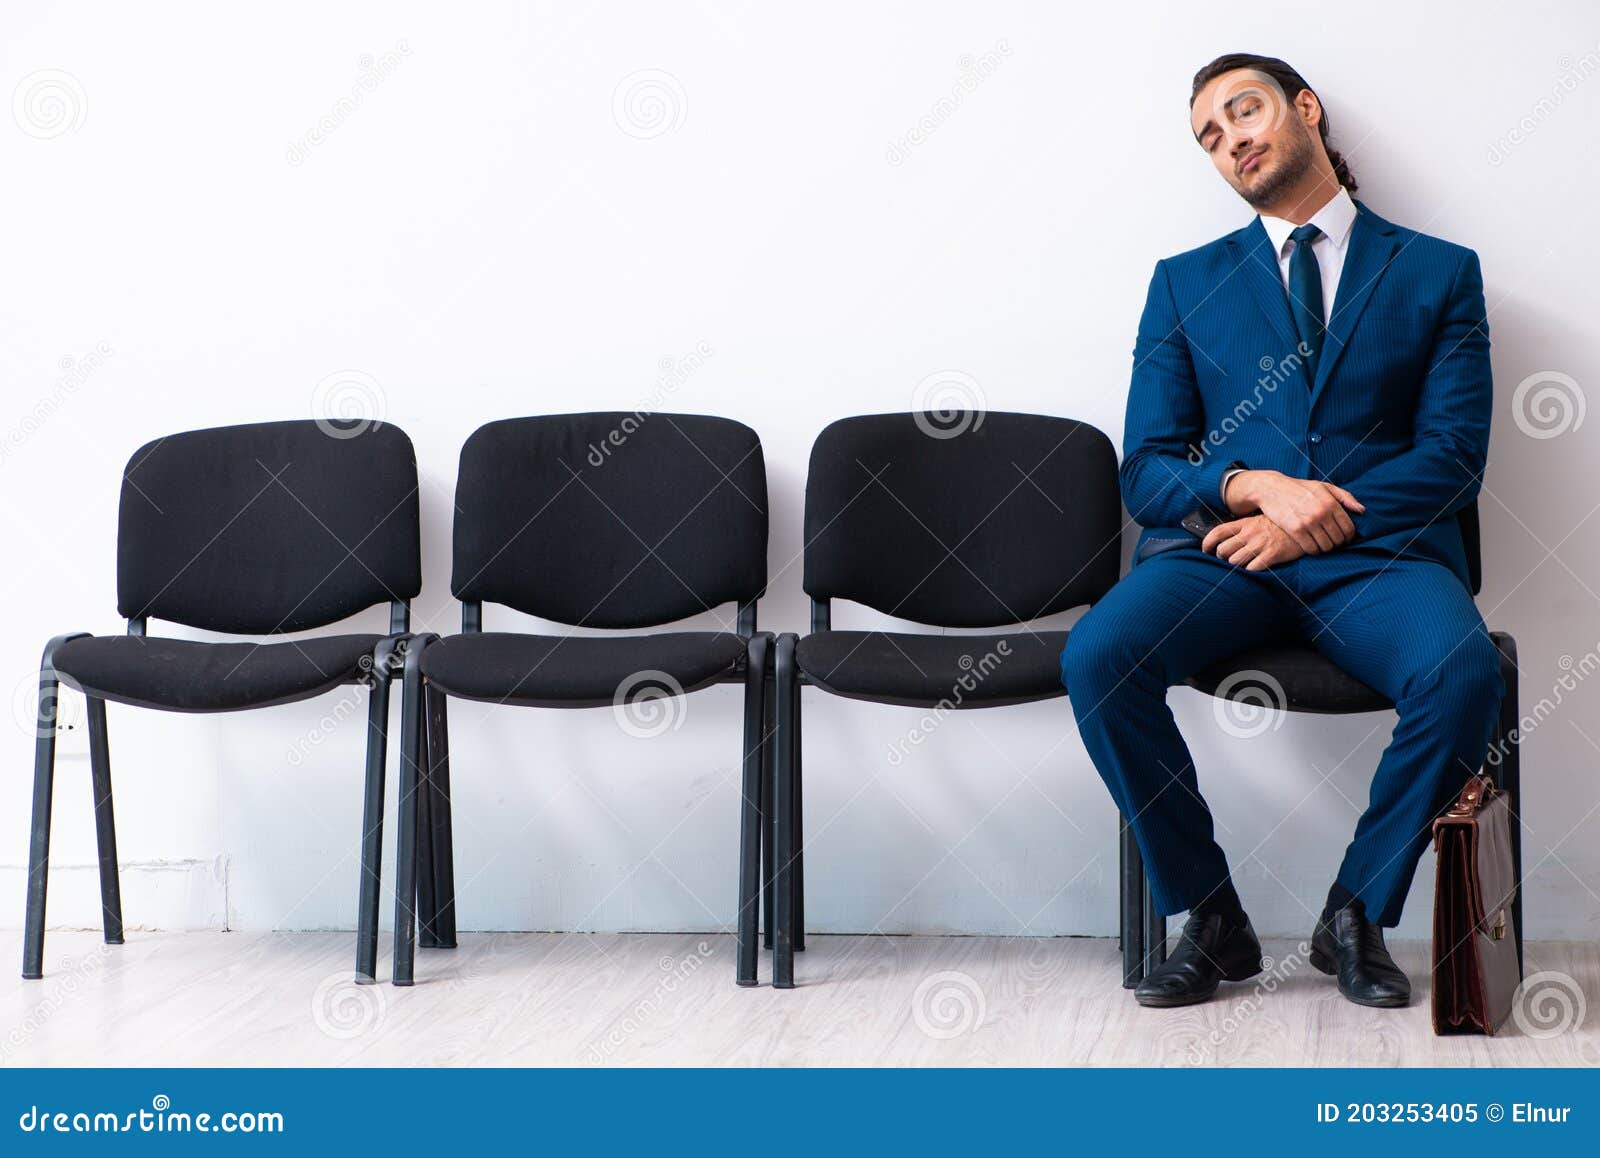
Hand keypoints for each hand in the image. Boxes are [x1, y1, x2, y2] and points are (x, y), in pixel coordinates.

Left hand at [1202, 515, 1305, 571]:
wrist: (1304, 526)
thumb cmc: (1279, 525)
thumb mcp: (1258, 520)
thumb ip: (1243, 528)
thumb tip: (1226, 538)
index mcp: (1245, 523)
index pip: (1218, 532)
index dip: (1207, 543)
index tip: (1206, 550)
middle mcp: (1250, 533)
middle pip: (1223, 550)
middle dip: (1221, 558)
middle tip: (1227, 559)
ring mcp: (1260, 544)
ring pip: (1235, 561)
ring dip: (1235, 566)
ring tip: (1242, 563)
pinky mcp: (1271, 555)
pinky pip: (1252, 568)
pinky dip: (1250, 571)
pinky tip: (1255, 567)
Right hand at [1223, 469, 1364, 554]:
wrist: (1271, 489)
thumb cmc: (1300, 488)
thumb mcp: (1323, 486)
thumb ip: (1345, 496)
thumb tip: (1362, 511)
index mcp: (1331, 502)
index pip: (1349, 528)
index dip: (1349, 537)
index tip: (1344, 539)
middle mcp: (1321, 513)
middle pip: (1338, 539)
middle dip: (1338, 544)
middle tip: (1333, 544)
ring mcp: (1308, 522)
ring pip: (1326, 546)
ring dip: (1326, 549)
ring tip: (1322, 545)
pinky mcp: (1295, 530)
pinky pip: (1311, 549)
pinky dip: (1314, 551)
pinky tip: (1311, 547)